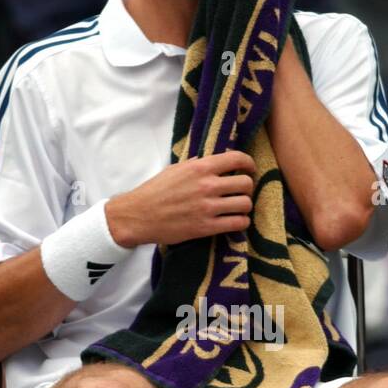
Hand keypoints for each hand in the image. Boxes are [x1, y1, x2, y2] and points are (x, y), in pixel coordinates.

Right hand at [106, 150, 255, 248]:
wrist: (138, 216)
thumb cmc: (155, 191)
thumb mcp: (176, 169)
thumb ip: (197, 164)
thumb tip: (214, 160)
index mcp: (200, 167)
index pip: (237, 159)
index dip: (249, 164)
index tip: (249, 169)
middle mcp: (207, 186)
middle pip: (246, 183)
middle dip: (247, 188)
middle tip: (241, 192)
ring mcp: (208, 208)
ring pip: (245, 204)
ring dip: (245, 206)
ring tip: (238, 208)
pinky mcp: (206, 227)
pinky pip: (238, 223)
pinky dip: (241, 222)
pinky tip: (235, 221)